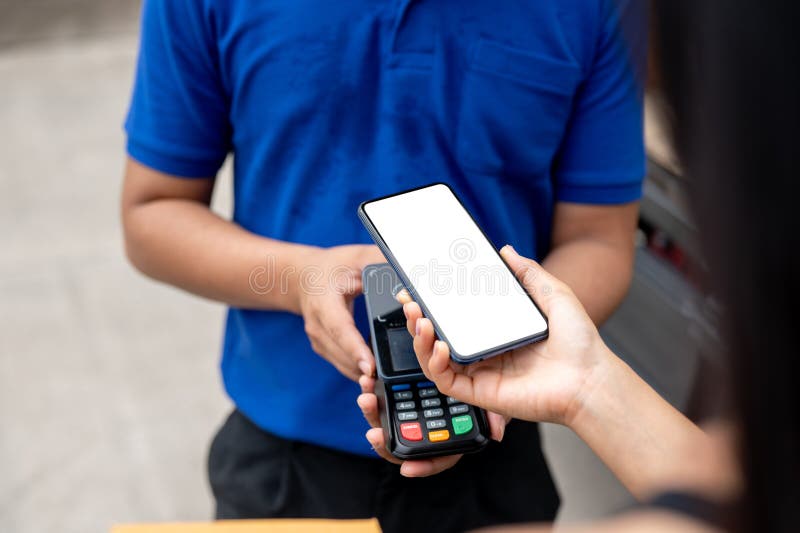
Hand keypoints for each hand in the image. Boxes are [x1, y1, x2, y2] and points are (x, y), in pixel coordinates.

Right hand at [297, 244, 384, 380]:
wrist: (303, 278)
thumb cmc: (333, 267)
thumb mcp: (356, 257)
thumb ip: (379, 262)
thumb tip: (408, 272)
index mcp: (323, 303)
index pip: (340, 329)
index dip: (355, 349)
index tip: (370, 366)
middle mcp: (317, 325)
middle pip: (341, 354)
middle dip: (363, 371)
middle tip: (386, 384)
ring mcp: (318, 340)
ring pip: (342, 365)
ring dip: (362, 376)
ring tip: (385, 385)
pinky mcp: (324, 348)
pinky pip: (344, 365)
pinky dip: (359, 371)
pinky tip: (378, 374)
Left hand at [356, 374, 507, 476]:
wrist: (460, 354)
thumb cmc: (482, 384)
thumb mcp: (491, 399)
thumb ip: (493, 415)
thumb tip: (496, 434)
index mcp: (446, 434)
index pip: (434, 457)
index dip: (422, 466)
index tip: (407, 469)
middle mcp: (424, 425)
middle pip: (401, 441)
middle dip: (385, 440)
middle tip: (374, 434)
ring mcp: (408, 407)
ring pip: (386, 418)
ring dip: (373, 412)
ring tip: (366, 398)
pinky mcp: (397, 388)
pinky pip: (381, 393)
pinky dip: (373, 388)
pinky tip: (367, 379)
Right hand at [406, 245, 611, 426]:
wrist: (591, 378)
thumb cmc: (579, 343)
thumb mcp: (554, 296)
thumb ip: (528, 273)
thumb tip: (507, 251)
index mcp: (495, 332)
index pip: (454, 318)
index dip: (431, 305)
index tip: (417, 289)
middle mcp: (484, 353)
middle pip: (436, 337)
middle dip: (416, 320)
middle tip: (409, 302)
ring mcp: (480, 373)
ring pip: (434, 359)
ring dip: (419, 339)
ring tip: (419, 320)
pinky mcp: (481, 393)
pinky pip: (446, 381)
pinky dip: (434, 364)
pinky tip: (439, 346)